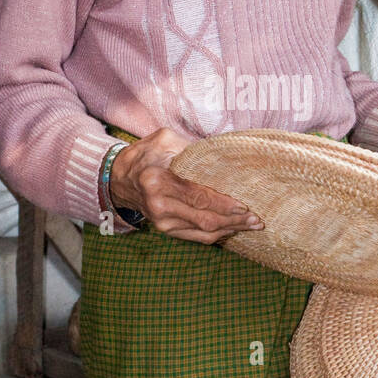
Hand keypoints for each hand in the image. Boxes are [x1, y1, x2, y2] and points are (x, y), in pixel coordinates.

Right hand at [108, 127, 264, 244]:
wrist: (120, 179)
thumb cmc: (146, 155)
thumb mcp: (164, 141)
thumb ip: (192, 149)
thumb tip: (223, 157)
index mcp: (157, 180)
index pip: (198, 196)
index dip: (223, 203)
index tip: (245, 205)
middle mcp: (159, 205)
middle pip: (204, 218)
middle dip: (234, 220)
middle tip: (257, 219)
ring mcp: (161, 221)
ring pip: (203, 231)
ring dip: (230, 229)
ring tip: (252, 226)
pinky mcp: (165, 230)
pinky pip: (196, 236)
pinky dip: (217, 234)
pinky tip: (233, 229)